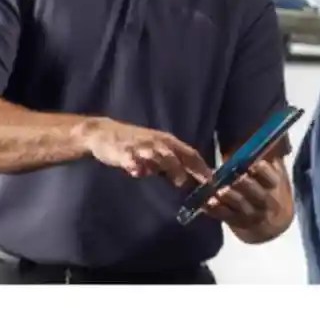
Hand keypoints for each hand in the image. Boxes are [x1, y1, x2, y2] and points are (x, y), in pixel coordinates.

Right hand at [79, 118, 211, 187]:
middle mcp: (158, 142)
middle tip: (204, 186)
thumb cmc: (134, 145)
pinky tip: (137, 172)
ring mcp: (141, 146)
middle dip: (192, 169)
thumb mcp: (157, 155)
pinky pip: (130, 157)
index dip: (204, 169)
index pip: (191, 155)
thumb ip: (172, 167)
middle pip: (178, 155)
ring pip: (158, 154)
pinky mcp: (123, 150)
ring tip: (179, 180)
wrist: (103, 133)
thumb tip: (191, 184)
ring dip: (169, 166)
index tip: (216, 184)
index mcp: (168, 143)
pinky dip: (134, 163)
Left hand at [202, 158, 283, 228]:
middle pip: (257, 194)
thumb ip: (266, 150)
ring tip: (220, 191)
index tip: (255, 164)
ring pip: (241, 206)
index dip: (264, 172)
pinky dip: (215, 210)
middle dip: (246, 186)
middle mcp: (264, 201)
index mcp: (273, 184)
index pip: (271, 179)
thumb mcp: (270, 168)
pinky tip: (206, 202)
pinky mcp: (235, 221)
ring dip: (230, 198)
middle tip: (236, 178)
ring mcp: (250, 213)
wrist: (269, 220)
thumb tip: (265, 122)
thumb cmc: (264, 185)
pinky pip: (224, 216)